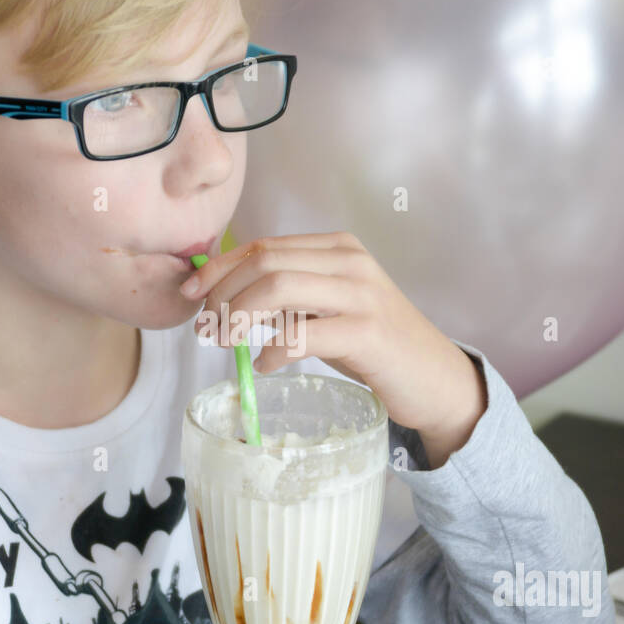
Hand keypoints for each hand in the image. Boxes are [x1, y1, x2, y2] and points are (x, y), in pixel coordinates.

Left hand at [179, 231, 486, 467]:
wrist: (433, 377)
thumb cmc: (373, 344)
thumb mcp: (329, 307)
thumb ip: (289, 294)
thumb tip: (223, 295)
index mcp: (337, 247)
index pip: (263, 245)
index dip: (218, 267)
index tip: (190, 293)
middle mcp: (350, 261)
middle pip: (264, 262)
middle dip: (223, 293)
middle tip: (207, 327)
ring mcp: (361, 295)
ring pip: (278, 288)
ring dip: (239, 317)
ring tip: (227, 344)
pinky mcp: (367, 333)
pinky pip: (302, 335)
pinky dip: (273, 352)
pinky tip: (264, 366)